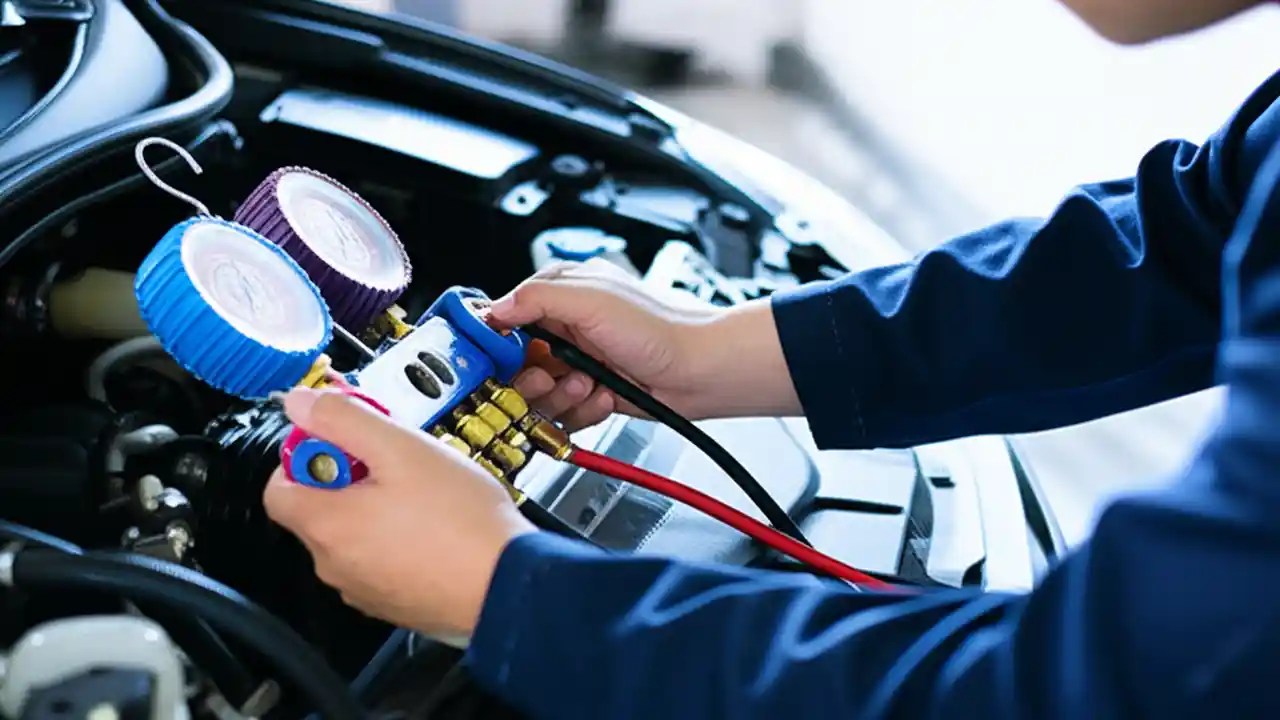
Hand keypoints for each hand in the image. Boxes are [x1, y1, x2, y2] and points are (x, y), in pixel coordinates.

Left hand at [263, 387, 534, 639]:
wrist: (507, 583)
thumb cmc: (460, 519)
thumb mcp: (402, 448)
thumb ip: (344, 420)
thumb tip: (298, 402)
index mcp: (326, 524)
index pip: (277, 487)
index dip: (307, 456)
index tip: (346, 443)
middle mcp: (333, 564)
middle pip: (317, 509)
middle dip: (349, 479)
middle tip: (395, 464)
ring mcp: (362, 589)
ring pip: (351, 536)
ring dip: (374, 511)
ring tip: (423, 497)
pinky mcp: (392, 604)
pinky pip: (378, 563)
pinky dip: (395, 543)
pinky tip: (434, 528)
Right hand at [489, 259, 801, 429]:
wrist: (702, 370)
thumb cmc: (661, 327)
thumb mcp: (591, 299)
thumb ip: (537, 298)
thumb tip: (494, 309)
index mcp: (562, 293)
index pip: (506, 315)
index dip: (495, 340)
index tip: (492, 360)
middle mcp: (568, 327)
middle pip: (517, 363)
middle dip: (531, 376)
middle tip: (549, 377)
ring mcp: (579, 362)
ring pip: (538, 393)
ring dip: (560, 395)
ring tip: (586, 385)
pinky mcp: (590, 394)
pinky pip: (564, 413)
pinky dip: (582, 410)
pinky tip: (603, 397)